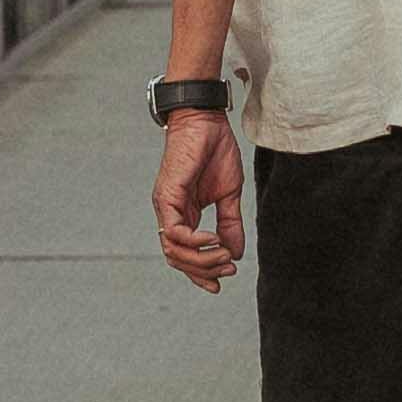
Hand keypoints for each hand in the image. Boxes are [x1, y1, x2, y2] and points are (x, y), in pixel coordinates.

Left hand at [154, 108, 244, 292]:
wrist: (206, 120)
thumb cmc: (214, 150)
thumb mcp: (229, 194)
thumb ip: (229, 224)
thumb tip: (236, 253)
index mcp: (184, 215)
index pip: (185, 256)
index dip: (202, 274)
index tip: (223, 282)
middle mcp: (171, 214)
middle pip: (177, 260)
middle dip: (204, 271)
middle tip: (228, 269)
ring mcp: (166, 206)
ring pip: (173, 251)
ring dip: (201, 260)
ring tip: (223, 256)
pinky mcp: (167, 195)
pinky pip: (174, 231)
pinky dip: (194, 241)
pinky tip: (213, 239)